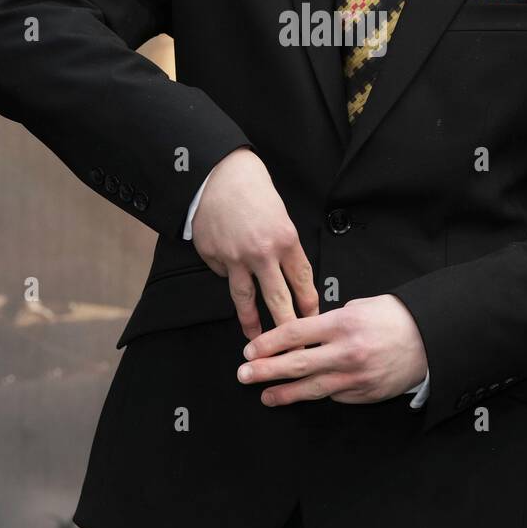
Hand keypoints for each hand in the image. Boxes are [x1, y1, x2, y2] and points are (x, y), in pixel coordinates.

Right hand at [191, 148, 318, 338]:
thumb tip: (291, 278)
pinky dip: (230, 276)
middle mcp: (262, 253)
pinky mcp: (213, 257)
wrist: (220, 175)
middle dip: (288, 329)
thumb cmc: (255, 191)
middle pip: (278, 300)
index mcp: (285, 240)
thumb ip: (286, 248)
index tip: (313, 320)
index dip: (309, 305)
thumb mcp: (281, 216)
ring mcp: (234, 257)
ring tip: (256, 342)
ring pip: (246, 300)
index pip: (302, 282)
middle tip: (294, 352)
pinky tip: (230, 269)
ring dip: (252, 324)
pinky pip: (224, 275)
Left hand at [235, 293, 427, 404]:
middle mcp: (346, 352)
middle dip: (264, 371)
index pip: (293, 334)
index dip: (267, 343)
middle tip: (244, 376)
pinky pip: (335, 395)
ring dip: (284, 393)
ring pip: (311, 389)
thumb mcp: (360, 306)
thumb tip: (308, 333)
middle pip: (295, 364)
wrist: (430, 338)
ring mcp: (355, 378)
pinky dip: (320, 393)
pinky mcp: (365, 394)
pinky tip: (306, 393)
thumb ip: (331, 320)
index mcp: (342, 324)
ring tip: (265, 395)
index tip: (250, 350)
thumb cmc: (397, 318)